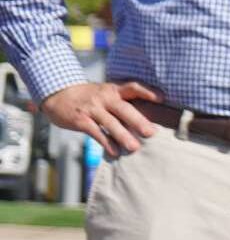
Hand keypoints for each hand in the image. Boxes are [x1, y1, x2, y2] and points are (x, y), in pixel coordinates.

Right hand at [39, 81, 159, 156]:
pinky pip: (96, 132)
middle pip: (124, 108)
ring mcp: (92, 109)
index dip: (147, 91)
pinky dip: (106, 142)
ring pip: (110, 123)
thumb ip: (121, 102)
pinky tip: (115, 152)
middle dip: (138, 120)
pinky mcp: (80, 120)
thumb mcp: (105, 93)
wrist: (57, 94)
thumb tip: (144, 119)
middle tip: (151, 132)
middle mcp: (104, 98)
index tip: (162, 98)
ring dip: (123, 136)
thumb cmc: (88, 97)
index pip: (133, 87)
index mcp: (113, 90)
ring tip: (135, 147)